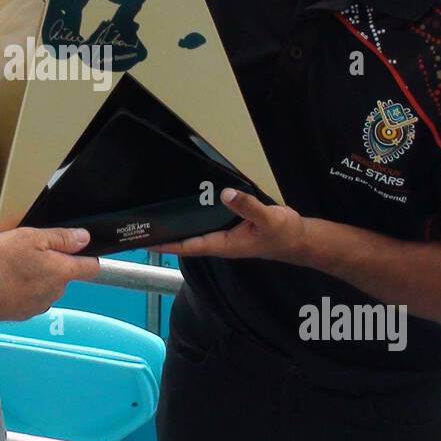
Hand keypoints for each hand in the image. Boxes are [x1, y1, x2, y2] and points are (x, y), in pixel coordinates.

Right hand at [0, 226, 99, 321]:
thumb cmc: (1, 264)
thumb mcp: (31, 237)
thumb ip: (61, 238)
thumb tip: (84, 238)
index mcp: (63, 271)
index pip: (92, 267)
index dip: (89, 256)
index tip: (78, 250)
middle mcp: (57, 292)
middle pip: (65, 275)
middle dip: (53, 263)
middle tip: (30, 251)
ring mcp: (41, 304)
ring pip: (47, 285)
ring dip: (37, 276)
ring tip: (15, 265)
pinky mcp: (25, 312)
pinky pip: (31, 296)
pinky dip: (24, 288)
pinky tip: (8, 280)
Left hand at [151, 188, 304, 260]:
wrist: (299, 238)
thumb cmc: (284, 233)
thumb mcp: (268, 218)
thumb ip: (247, 206)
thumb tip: (225, 194)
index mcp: (224, 245)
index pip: (188, 246)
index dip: (167, 244)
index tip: (145, 241)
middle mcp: (220, 242)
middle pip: (186, 240)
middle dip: (166, 234)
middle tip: (141, 225)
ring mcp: (225, 235)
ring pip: (196, 231)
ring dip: (178, 225)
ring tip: (155, 214)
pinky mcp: (230, 227)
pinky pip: (207, 222)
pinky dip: (194, 215)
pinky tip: (186, 204)